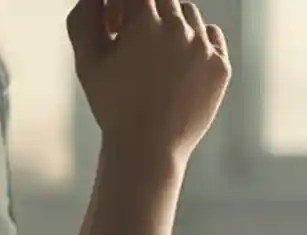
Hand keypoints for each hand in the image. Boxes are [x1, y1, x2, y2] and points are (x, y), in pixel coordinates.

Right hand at [67, 0, 230, 161]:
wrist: (148, 148)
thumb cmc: (112, 104)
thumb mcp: (87, 58)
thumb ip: (85, 16)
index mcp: (144, 20)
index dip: (120, 6)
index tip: (114, 28)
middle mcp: (179, 28)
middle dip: (144, 11)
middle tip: (132, 39)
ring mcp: (204, 48)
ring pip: (189, 13)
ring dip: (172, 22)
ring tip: (156, 52)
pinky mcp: (221, 68)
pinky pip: (212, 36)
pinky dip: (198, 39)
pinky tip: (181, 59)